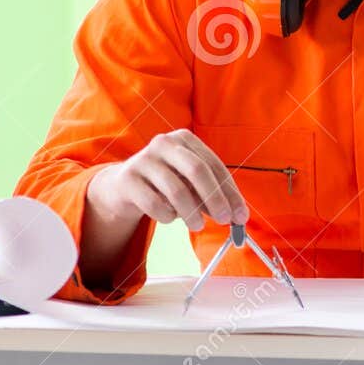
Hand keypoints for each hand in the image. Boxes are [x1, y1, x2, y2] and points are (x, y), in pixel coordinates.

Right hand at [89, 129, 247, 232]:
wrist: (122, 186)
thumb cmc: (165, 184)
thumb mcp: (189, 183)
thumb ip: (212, 195)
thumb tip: (238, 216)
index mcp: (185, 139)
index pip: (214, 164)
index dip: (230, 191)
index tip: (241, 215)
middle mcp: (164, 143)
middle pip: (197, 170)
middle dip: (215, 198)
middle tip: (224, 221)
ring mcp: (143, 159)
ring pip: (176, 190)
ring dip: (192, 213)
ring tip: (197, 225)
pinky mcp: (127, 179)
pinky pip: (154, 204)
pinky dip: (167, 216)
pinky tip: (168, 217)